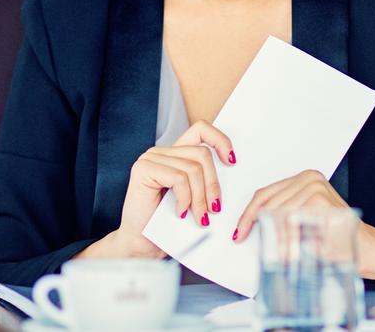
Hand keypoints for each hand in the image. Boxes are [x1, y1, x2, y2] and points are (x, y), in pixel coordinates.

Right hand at [77, 120, 235, 259]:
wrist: (142, 245)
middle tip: (214, 209)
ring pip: (193, 168)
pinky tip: (179, 213)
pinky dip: (185, 199)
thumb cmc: (168, 225)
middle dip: (212, 184)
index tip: (232, 162)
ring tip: (199, 218)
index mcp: (175, 154)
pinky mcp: (144, 169)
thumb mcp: (194, 198)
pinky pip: (179, 178)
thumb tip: (231, 171)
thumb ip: (205, 180)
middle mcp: (161, 152)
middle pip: (202, 154)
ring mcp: (150, 158)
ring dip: (200, 198)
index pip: (201, 130)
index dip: (220, 140)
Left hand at [232, 169, 374, 280]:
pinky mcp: (321, 205)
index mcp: (305, 178)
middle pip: (269, 205)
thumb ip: (284, 216)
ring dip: (274, 239)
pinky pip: (292, 226)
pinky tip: (288, 253)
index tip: (240, 231)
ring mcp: (316, 191)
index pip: (265, 194)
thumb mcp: (306, 220)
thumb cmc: (337, 238)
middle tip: (251, 242)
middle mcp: (310, 180)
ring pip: (279, 216)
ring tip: (278, 254)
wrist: (370, 250)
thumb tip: (252, 226)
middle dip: (259, 228)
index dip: (248, 214)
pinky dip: (287, 242)